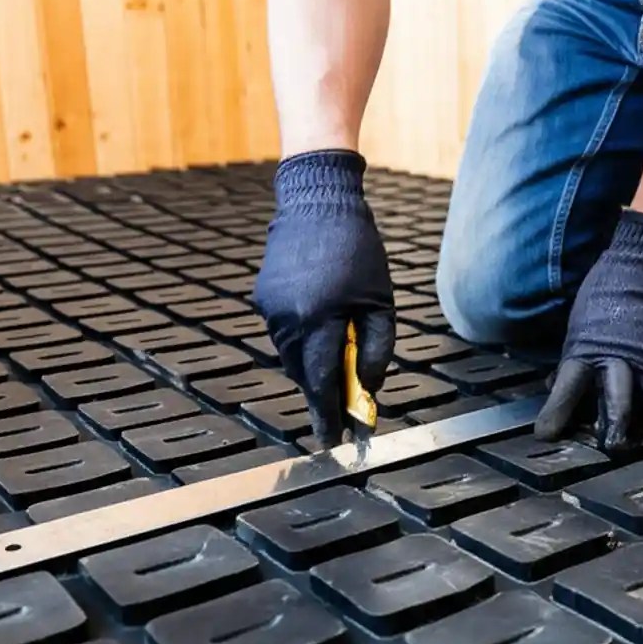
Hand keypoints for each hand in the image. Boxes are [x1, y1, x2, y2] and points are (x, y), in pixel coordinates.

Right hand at [253, 150, 395, 445]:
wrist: (317, 201)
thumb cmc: (358, 250)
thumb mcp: (380, 302)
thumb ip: (375, 349)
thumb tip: (367, 390)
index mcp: (319, 319)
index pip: (320, 383)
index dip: (327, 416)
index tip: (333, 443)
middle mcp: (287, 319)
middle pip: (302, 374)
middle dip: (322, 392)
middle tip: (343, 407)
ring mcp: (270, 308)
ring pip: (290, 356)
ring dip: (311, 366)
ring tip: (336, 359)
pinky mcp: (263, 297)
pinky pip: (283, 333)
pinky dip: (301, 341)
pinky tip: (320, 326)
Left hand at [534, 209, 642, 450]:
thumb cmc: (609, 293)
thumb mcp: (580, 327)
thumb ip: (574, 360)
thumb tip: (555, 388)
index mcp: (589, 348)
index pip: (569, 387)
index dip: (556, 412)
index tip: (544, 435)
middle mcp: (622, 358)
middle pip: (617, 402)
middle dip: (613, 426)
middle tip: (610, 448)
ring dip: (638, 418)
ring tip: (631, 429)